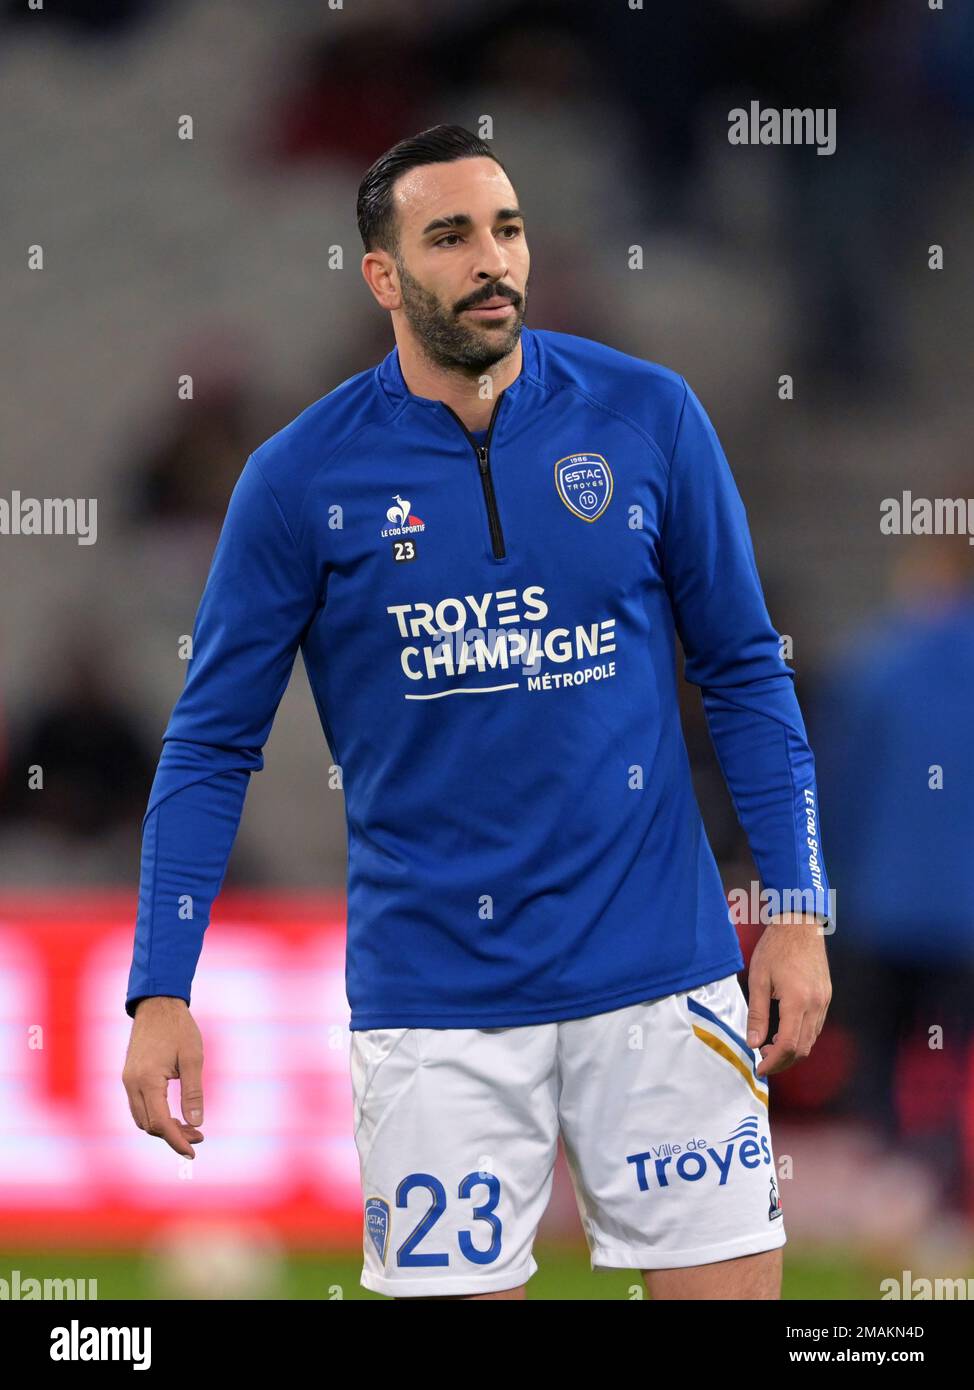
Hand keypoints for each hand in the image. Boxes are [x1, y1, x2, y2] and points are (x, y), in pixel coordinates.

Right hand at [122, 997, 204, 1157]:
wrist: (157, 1004)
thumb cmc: (178, 1028)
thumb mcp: (193, 1057)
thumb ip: (193, 1091)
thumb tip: (196, 1123)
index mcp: (147, 1080)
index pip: (160, 1122)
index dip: (176, 1140)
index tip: (193, 1151)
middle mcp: (132, 1084)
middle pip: (149, 1125)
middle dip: (173, 1136)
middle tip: (199, 1136)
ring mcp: (128, 1080)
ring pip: (142, 1118)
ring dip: (164, 1128)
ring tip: (190, 1128)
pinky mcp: (130, 1076)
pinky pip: (139, 1106)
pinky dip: (155, 1116)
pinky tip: (174, 1115)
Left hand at [746, 914, 831, 1076]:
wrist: (799, 925)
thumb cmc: (775, 948)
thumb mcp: (758, 979)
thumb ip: (757, 1014)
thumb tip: (752, 1043)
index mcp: (797, 1001)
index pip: (788, 1045)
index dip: (773, 1062)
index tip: (759, 1068)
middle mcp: (815, 1005)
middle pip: (803, 1048)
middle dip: (782, 1061)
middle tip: (762, 1061)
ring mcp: (824, 1002)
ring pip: (811, 1040)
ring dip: (792, 1051)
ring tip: (769, 1048)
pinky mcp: (826, 997)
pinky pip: (815, 1027)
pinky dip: (801, 1037)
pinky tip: (784, 1033)